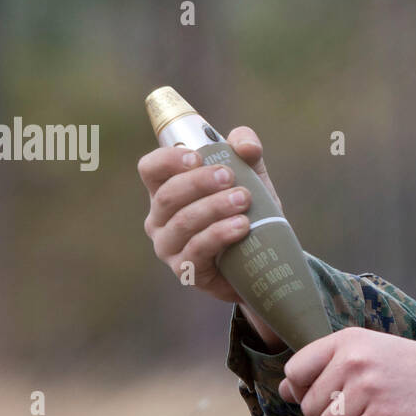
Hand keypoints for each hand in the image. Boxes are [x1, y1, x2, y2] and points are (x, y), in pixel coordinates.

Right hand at [138, 125, 285, 349]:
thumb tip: (246, 145)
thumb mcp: (251, 176)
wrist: (264, 260)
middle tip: (230, 177)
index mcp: (166, 190)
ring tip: (244, 200)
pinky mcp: (186, 270)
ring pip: (183, 222)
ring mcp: (169, 247)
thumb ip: (247, 151)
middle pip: (168, 195)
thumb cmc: (247, 212)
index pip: (150, 168)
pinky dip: (220, 235)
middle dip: (200, 182)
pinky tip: (242, 227)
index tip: (197, 156)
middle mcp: (159, 219)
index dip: (169, 159)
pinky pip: (197, 250)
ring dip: (215, 207)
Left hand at [279, 329, 415, 415]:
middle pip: (310, 408)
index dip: (305, 392)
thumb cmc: (413, 369)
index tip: (329, 398)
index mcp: (348, 341)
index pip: (295, 371)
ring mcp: (370, 390)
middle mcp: (355, 361)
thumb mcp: (371, 350)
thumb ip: (328, 365)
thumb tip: (284, 391)